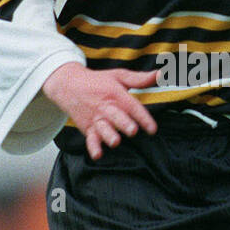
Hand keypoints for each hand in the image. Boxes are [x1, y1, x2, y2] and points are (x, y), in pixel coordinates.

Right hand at [42, 63, 158, 158]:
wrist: (68, 84)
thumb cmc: (98, 81)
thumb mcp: (119, 76)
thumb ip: (140, 79)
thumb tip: (161, 74)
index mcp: (116, 94)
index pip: (132, 107)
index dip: (143, 118)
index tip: (152, 129)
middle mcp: (106, 108)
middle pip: (116, 117)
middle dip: (124, 124)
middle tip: (132, 130)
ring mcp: (96, 119)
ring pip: (103, 129)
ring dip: (109, 136)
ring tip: (115, 142)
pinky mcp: (87, 128)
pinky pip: (90, 139)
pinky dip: (93, 147)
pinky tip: (97, 155)